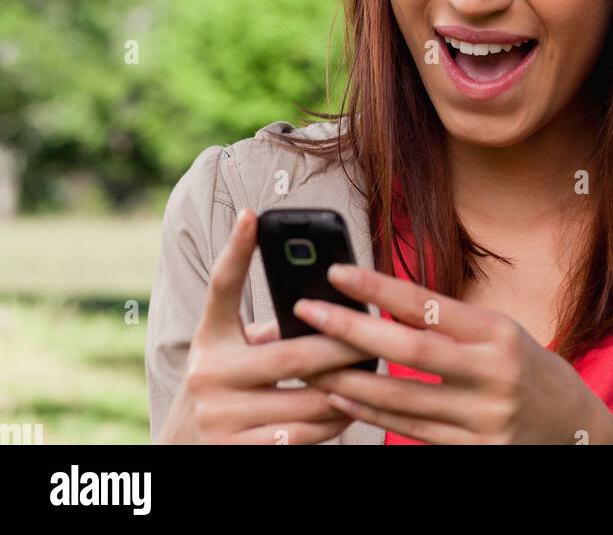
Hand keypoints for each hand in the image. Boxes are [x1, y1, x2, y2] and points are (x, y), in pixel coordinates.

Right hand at [157, 209, 378, 444]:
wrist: (181, 451)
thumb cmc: (223, 385)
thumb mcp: (229, 350)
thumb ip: (267, 331)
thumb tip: (330, 307)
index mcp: (209, 338)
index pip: (221, 287)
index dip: (236, 250)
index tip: (252, 215)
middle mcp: (208, 374)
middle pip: (294, 356)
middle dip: (343, 346)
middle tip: (376, 333)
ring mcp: (220, 418)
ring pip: (306, 402)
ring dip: (346, 389)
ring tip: (372, 374)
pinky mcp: (235, 453)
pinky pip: (300, 438)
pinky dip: (331, 424)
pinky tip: (349, 410)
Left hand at [298, 263, 612, 444]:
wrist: (575, 433)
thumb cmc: (529, 372)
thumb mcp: (501, 334)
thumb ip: (449, 323)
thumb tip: (386, 302)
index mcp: (498, 333)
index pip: (427, 304)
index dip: (379, 288)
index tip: (338, 271)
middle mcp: (492, 374)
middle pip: (408, 350)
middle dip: (351, 329)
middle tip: (308, 311)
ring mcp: (482, 419)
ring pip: (402, 398)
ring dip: (349, 378)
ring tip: (311, 358)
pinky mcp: (472, 453)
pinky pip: (411, 430)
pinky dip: (371, 413)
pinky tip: (342, 396)